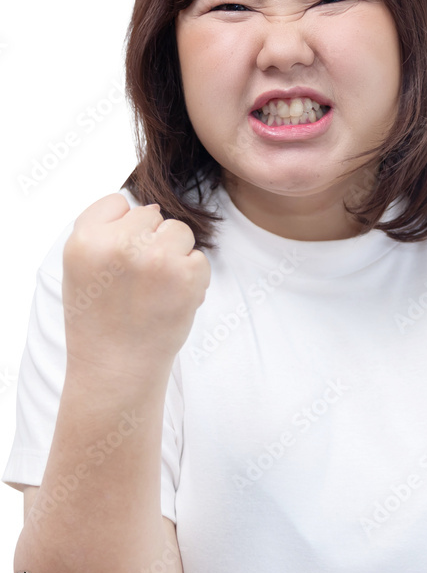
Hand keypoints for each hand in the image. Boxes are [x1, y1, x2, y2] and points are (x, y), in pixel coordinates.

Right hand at [62, 193, 210, 376]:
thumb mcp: (80, 269)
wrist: (117, 370)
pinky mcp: (186, 275)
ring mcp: (155, 258)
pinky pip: (199, 258)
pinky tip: (172, 300)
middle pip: (151, 214)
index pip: (117, 202)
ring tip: (155, 289)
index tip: (118, 260)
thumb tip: (152, 206)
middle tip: (137, 281)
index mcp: (85, 239)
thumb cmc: (99, 321)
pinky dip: (192, 278)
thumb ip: (105, 232)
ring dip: (175, 255)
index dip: (122, 229)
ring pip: (178, 231)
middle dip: (150, 242)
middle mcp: (119, 243)